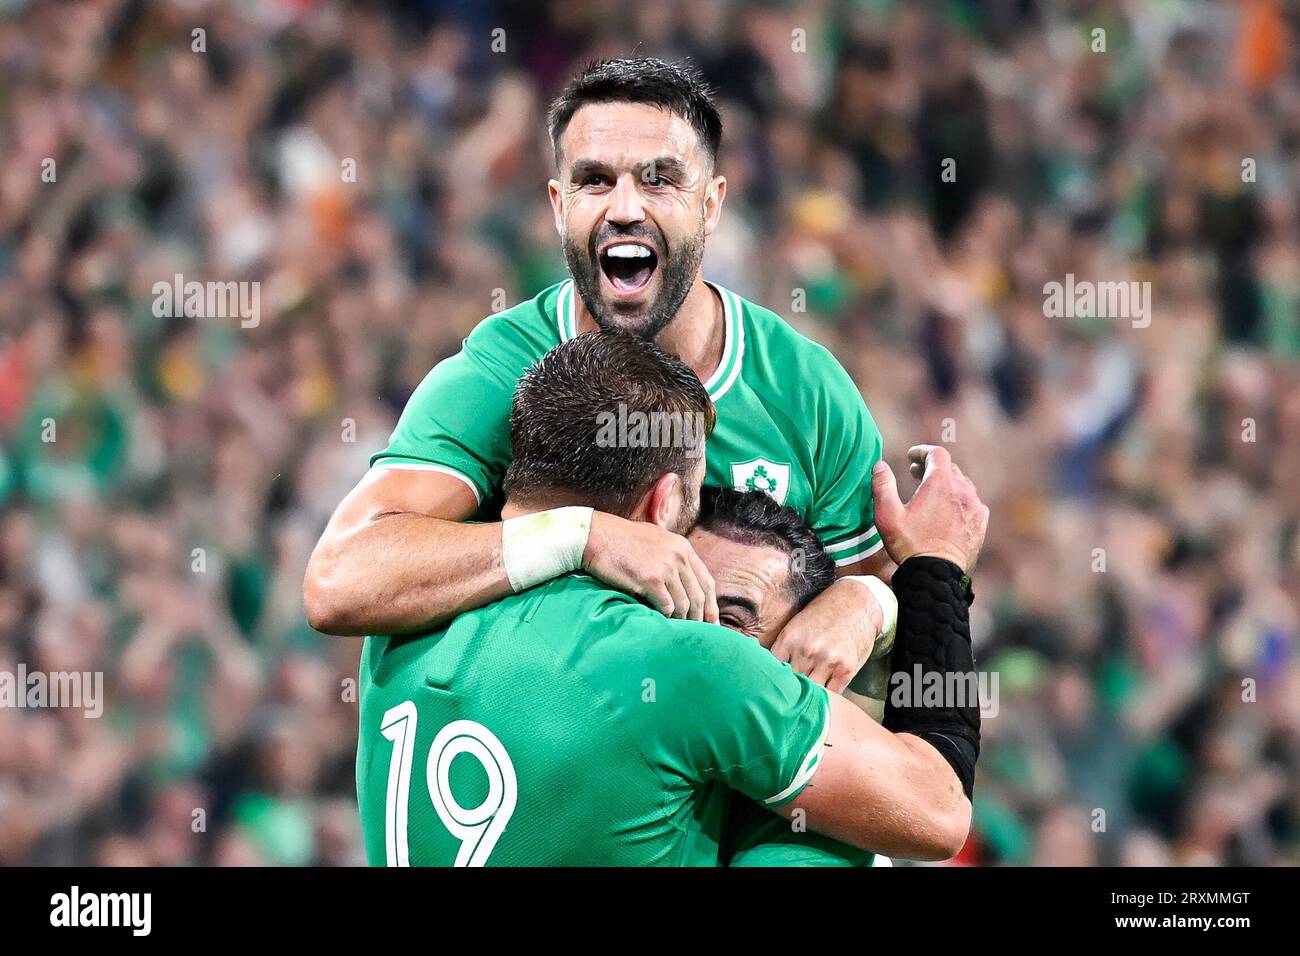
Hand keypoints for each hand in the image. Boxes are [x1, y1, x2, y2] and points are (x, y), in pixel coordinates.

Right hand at [583, 512, 718, 622]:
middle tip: (698, 635)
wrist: (596, 536)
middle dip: (700, 618)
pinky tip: (659, 621)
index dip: (712, 605)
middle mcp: (679, 556)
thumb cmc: (620, 540)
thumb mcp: (654, 539)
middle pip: (699, 595)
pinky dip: (665, 617)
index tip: (712, 622)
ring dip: (680, 620)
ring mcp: (666, 567)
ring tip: (676, 631)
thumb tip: (682, 579)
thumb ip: (671, 555)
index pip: (707, 581)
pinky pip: (666, 606)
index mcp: (683, 547)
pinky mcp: (650, 579)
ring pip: (683, 604)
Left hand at [771, 577, 883, 692]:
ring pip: (812, 692)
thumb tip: (767, 671)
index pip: (772, 670)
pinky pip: (832, 694)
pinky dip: (828, 696)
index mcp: (790, 638)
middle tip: (789, 696)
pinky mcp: (847, 669)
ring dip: (810, 695)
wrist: (858, 602)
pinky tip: (824, 693)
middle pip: (791, 684)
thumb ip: (784, 648)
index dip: (772, 680)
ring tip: (807, 697)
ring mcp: (828, 660)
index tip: (772, 687)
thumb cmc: (824, 613)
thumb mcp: (797, 624)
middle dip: (790, 690)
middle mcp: (807, 650)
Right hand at [871, 445, 988, 572]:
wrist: (936, 575)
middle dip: (932, 467)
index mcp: (940, 484)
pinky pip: (972, 502)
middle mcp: (962, 491)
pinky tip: (950, 509)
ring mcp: (975, 507)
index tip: (911, 456)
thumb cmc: (910, 545)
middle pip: (949, 468)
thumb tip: (880, 465)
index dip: (922, 451)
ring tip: (932, 492)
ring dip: (947, 483)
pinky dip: (960, 499)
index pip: (936, 454)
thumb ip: (882, 486)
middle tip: (915, 473)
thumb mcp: (888, 515)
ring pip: (962, 484)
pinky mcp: (980, 523)